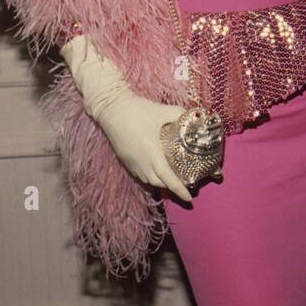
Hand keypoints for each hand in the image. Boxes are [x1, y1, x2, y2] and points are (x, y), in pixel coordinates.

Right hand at [60, 34, 193, 203]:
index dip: (179, 189)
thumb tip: (194, 117)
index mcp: (151, 153)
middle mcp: (140, 162)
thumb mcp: (162, 110)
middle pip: (158, 183)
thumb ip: (179, 114)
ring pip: (147, 180)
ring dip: (160, 182)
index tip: (189, 198)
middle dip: (172, 187)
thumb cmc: (137, 109)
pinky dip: (150, 176)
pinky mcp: (124, 159)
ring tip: (172, 179)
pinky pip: (139, 174)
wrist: (110, 107)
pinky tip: (156, 170)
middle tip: (185, 185)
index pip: (167, 178)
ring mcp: (131, 162)